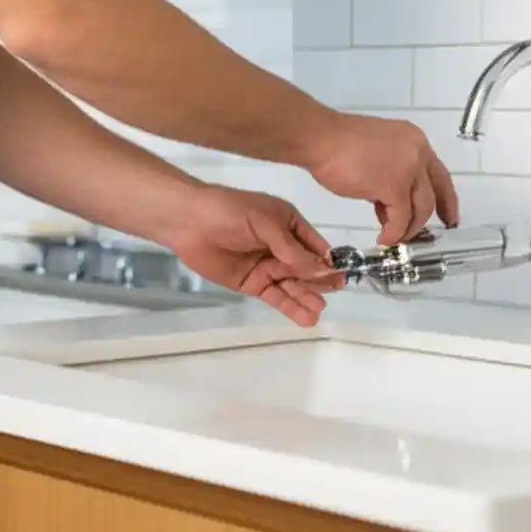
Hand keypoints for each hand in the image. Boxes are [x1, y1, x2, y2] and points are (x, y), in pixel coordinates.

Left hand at [167, 185, 342, 326]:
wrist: (189, 222)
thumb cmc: (230, 213)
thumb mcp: (267, 225)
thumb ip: (293, 251)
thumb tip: (323, 271)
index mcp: (290, 225)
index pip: (316, 247)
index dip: (328, 263)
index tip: (341, 278)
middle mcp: (283, 248)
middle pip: (307, 269)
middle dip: (320, 283)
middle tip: (331, 296)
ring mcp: (268, 267)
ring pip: (293, 286)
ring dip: (307, 298)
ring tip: (318, 312)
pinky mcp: (253, 283)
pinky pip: (276, 297)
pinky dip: (290, 307)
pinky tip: (305, 318)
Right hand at [306, 112, 459, 245]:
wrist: (320, 138)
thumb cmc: (339, 145)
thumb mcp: (377, 155)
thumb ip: (390, 175)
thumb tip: (389, 203)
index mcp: (415, 141)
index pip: (439, 174)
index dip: (446, 199)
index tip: (448, 217)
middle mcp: (418, 152)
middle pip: (434, 194)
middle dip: (426, 219)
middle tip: (416, 236)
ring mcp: (409, 169)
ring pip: (421, 208)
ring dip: (408, 228)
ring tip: (392, 238)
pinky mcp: (395, 186)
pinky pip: (400, 218)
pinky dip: (393, 232)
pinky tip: (383, 238)